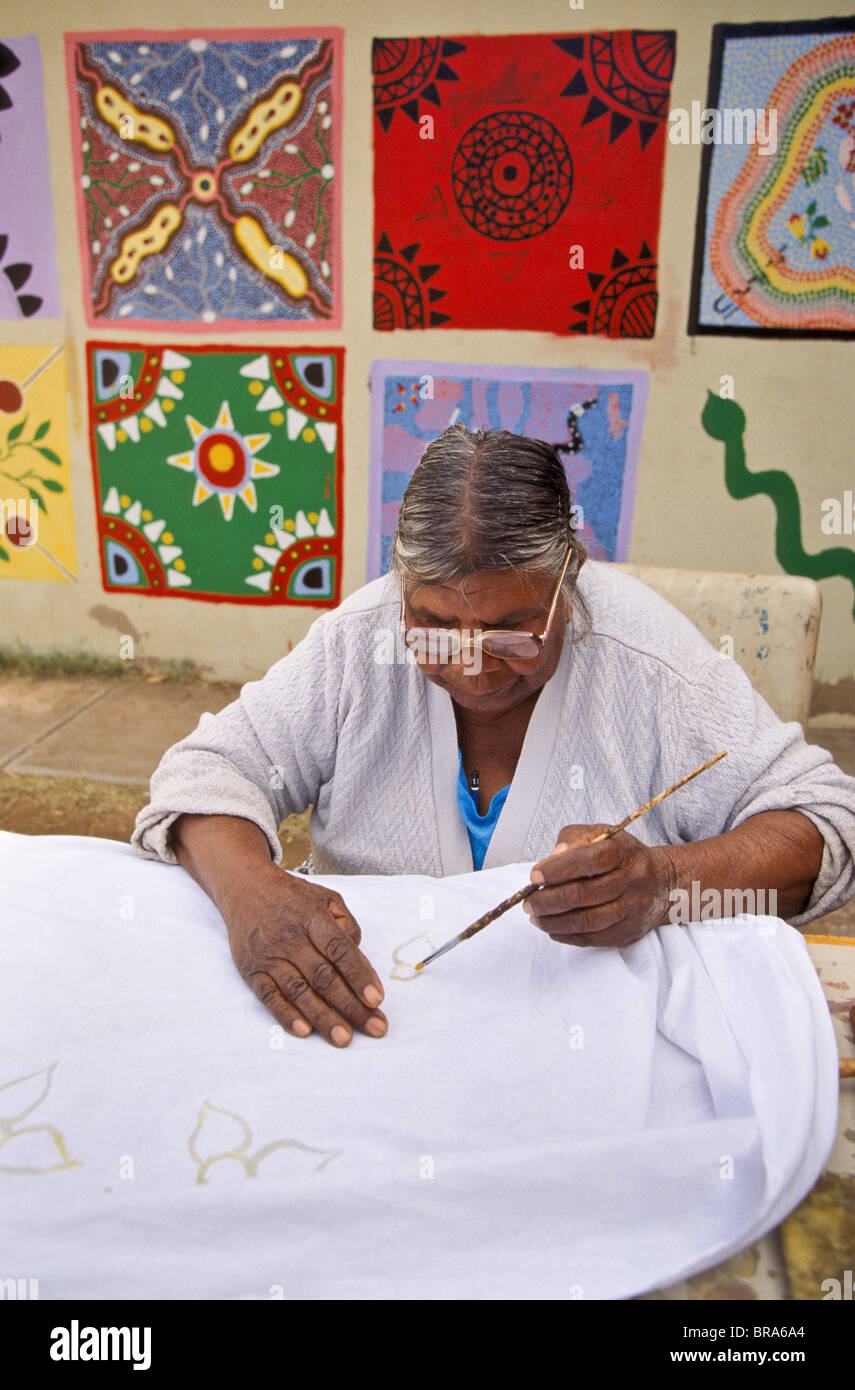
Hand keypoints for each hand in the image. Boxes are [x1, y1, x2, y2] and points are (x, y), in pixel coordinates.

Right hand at [220, 862, 386, 1046]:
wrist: (245, 889)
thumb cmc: (293, 898)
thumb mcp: (327, 899)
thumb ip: (348, 926)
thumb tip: (360, 961)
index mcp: (312, 918)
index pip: (339, 950)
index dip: (359, 975)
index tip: (377, 999)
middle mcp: (289, 938)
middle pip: (322, 977)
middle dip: (350, 1006)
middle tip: (374, 1027)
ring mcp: (269, 956)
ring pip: (298, 991)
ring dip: (322, 1017)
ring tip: (343, 1038)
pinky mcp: (251, 971)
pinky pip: (269, 996)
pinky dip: (286, 1015)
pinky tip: (304, 1031)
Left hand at [523, 824, 673, 948]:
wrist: (661, 882)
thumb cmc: (621, 855)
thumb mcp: (601, 834)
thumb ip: (573, 840)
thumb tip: (551, 859)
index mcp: (623, 851)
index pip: (588, 861)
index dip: (557, 870)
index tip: (534, 877)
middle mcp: (632, 880)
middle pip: (584, 895)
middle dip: (548, 901)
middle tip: (528, 903)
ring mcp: (633, 909)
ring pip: (587, 921)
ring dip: (554, 922)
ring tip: (535, 917)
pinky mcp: (630, 931)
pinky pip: (594, 939)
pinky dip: (568, 936)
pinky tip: (553, 929)